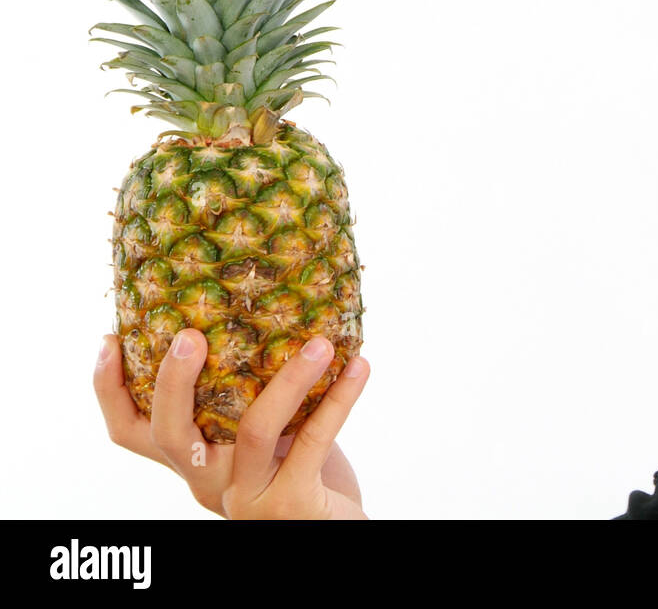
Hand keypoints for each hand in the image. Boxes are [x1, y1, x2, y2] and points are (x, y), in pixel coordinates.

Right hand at [94, 329, 370, 518]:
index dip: (109, 391)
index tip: (109, 339)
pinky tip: (360, 366)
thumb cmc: (302, 475)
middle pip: (171, 434)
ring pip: (254, 430)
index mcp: (195, 463)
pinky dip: (340, 399)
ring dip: (289, 379)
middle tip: (189, 334)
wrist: (335, 533)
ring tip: (319, 342)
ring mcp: (246, 498)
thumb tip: (267, 312)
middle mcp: (209, 483)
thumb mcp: (268, 436)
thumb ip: (252, 395)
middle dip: (174, 382)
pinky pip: (314, 441)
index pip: (130, 433)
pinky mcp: (289, 505)